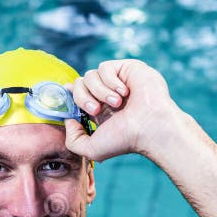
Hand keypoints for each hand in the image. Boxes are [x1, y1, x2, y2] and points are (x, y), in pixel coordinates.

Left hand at [64, 59, 181, 161]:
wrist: (149, 127)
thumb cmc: (125, 140)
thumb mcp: (91, 149)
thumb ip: (73, 140)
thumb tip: (68, 120)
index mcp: (98, 110)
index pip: (76, 94)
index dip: (69, 94)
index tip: (66, 96)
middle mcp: (106, 95)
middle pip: (78, 84)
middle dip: (83, 98)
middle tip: (97, 110)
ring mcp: (116, 81)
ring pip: (89, 76)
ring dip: (99, 91)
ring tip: (117, 103)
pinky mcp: (126, 68)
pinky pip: (104, 67)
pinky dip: (110, 81)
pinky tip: (124, 92)